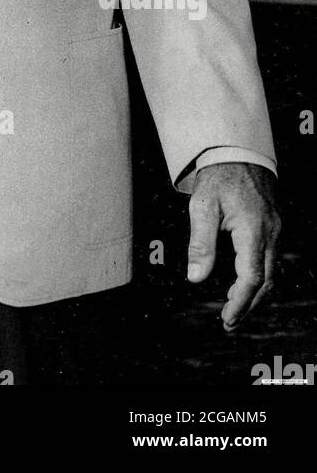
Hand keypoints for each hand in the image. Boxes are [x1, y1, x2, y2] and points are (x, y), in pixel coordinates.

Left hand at [186, 162, 280, 330]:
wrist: (238, 151)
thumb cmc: (218, 176)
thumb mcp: (203, 207)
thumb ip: (200, 244)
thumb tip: (195, 278)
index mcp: (253, 230)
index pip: (252, 277)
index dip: (240, 302)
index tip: (228, 319)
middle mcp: (271, 233)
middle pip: (266, 281)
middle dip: (248, 304)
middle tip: (229, 321)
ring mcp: (276, 229)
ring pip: (271, 271)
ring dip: (255, 292)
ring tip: (233, 307)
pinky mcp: (274, 226)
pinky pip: (271, 258)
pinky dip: (259, 275)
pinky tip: (243, 280)